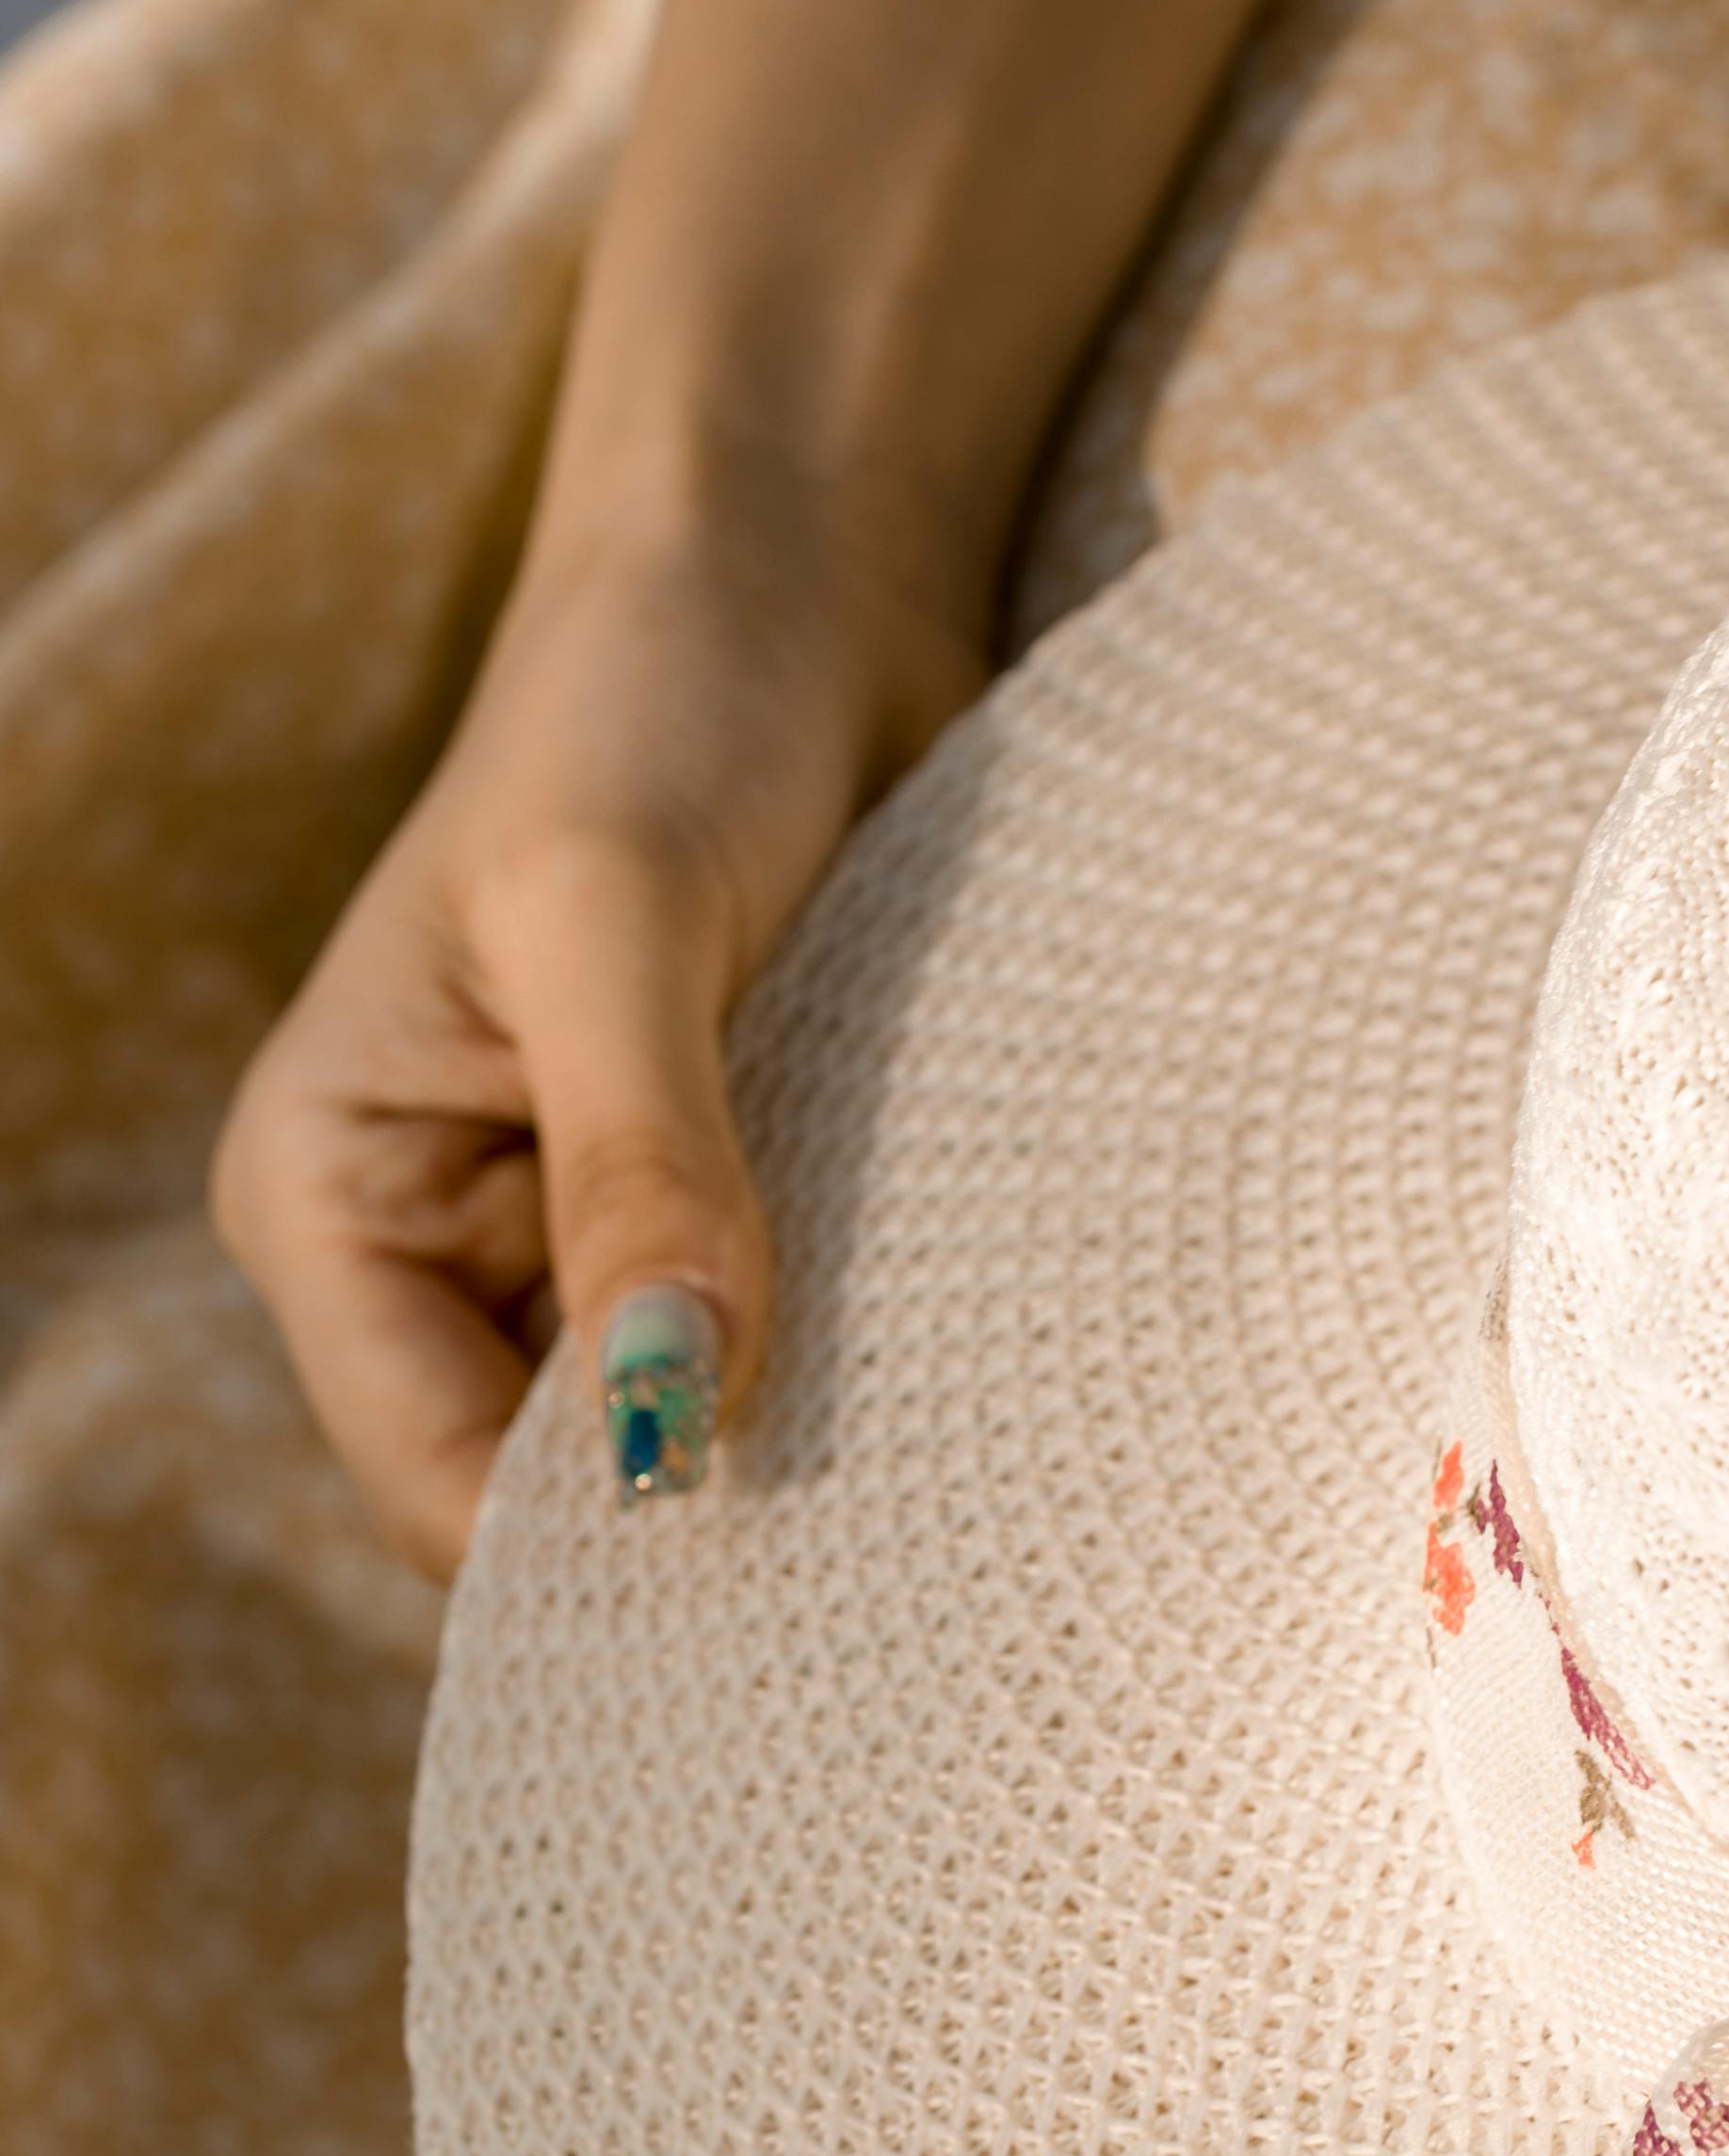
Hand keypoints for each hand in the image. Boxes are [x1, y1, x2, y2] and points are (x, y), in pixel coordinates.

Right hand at [212, 510, 980, 1579]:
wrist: (789, 582)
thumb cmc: (655, 704)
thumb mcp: (617, 921)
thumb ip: (639, 1169)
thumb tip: (673, 1412)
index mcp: (332, 1199)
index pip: (441, 1486)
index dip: (598, 1555)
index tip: (789, 1573)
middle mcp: (440, 1248)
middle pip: (569, 1494)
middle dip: (713, 1517)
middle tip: (906, 1549)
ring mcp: (581, 1237)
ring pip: (695, 1433)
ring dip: (811, 1446)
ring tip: (952, 1453)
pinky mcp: (720, 1204)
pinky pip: (788, 1346)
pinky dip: (869, 1367)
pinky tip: (969, 1369)